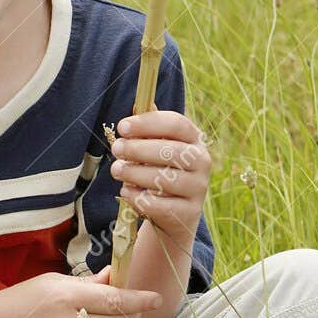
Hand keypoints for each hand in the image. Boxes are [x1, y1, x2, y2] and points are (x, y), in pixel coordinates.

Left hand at [108, 109, 210, 242]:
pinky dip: (138, 197)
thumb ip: (149, 129)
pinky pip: (160, 205)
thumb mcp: (158, 147)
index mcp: (194, 139)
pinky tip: (126, 191)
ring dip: (134, 173)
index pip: (176, 124)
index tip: (122, 127)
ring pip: (164, 178)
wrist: (175, 213)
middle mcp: (202, 161)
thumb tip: (138, 105)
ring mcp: (198, 188)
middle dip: (137, 149)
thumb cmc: (162, 170)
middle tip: (116, 149)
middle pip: (170, 151)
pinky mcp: (188, 212)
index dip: (148, 123)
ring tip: (117, 170)